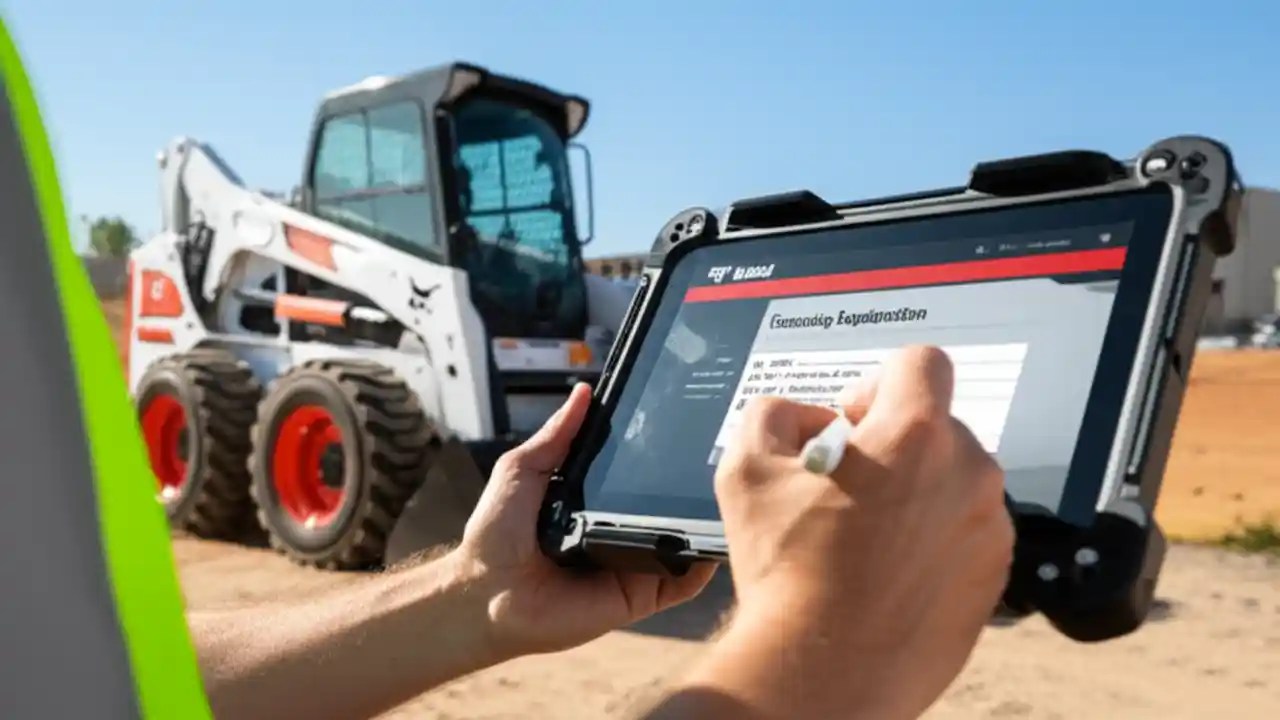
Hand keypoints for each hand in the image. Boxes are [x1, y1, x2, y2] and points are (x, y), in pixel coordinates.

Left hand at [456, 383, 716, 661]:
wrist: (487, 594)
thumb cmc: (496, 535)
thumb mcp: (523, 470)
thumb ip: (556, 436)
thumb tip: (584, 391)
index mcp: (595, 500)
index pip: (638, 472)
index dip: (661, 451)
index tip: (686, 421)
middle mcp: (619, 529)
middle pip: (668, 504)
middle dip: (692, 483)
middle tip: (719, 455)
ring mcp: (634, 563)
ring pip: (684, 540)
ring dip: (707, 520)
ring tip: (727, 492)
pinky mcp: (640, 596)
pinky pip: (682, 582)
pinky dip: (705, 564)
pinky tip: (719, 539)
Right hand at [707, 346, 1013, 717]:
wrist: (823, 672)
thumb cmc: (787, 572)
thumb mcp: (747, 469)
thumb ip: (774, 415)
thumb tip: (806, 419)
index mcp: (916, 435)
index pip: (921, 362)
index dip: (877, 382)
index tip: (852, 423)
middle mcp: (969, 474)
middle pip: (938, 426)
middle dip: (893, 444)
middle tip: (846, 486)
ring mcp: (988, 531)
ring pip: (954, 483)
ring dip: (916, 494)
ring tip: (863, 537)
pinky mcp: (993, 579)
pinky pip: (965, 536)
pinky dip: (932, 542)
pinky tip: (885, 573)